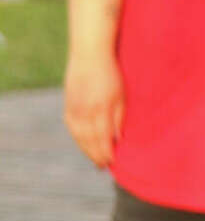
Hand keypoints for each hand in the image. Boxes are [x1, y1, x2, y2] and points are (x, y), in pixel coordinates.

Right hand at [63, 48, 124, 167]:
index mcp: (100, 109)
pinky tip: (83, 143)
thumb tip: (118, 139)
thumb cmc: (110, 73)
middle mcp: (84, 111)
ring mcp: (73, 108)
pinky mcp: (68, 104)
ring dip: (86, 150)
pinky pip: (71, 127)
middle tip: (103, 166)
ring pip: (78, 136)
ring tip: (94, 159)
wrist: (88, 54)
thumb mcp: (121, 95)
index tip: (112, 163)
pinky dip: (77, 138)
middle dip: (96, 155)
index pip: (102, 138)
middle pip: (89, 141)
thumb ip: (119, 118)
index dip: (106, 152)